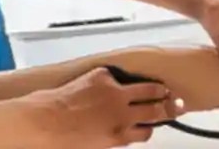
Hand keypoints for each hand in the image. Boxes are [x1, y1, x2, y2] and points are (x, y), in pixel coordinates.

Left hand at [29, 67, 183, 147]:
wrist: (41, 121)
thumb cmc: (62, 141)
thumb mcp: (95, 146)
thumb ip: (113, 137)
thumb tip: (122, 131)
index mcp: (121, 134)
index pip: (147, 132)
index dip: (150, 129)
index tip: (154, 125)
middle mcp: (123, 112)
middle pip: (156, 109)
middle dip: (169, 107)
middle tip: (178, 104)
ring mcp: (114, 91)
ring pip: (147, 88)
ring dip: (156, 89)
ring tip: (162, 88)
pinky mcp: (102, 76)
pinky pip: (115, 77)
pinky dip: (114, 80)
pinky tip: (109, 82)